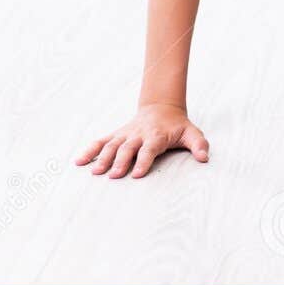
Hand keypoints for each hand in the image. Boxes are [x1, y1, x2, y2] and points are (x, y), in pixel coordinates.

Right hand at [76, 104, 209, 178]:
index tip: (136, 174)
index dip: (143, 161)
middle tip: (113, 176)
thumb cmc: (177, 126)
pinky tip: (79, 161)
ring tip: (95, 172)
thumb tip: (204, 158)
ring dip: (103, 158)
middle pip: (128, 148)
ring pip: (112, 145)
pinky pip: (101, 141)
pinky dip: (90, 150)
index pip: (149, 149)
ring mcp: (126, 134)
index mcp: (157, 135)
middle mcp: (139, 134)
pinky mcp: (117, 134)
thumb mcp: (192, 133)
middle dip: (120, 162)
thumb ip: (199, 145)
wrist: (162, 108)